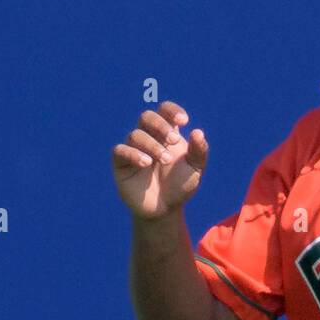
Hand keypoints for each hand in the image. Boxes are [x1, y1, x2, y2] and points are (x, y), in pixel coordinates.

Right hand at [112, 101, 207, 219]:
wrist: (165, 209)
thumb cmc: (181, 185)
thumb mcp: (195, 168)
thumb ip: (199, 151)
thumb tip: (198, 131)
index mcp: (166, 133)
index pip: (164, 110)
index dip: (172, 111)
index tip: (184, 121)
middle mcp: (148, 137)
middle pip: (147, 117)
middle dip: (161, 125)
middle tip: (174, 140)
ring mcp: (133, 149)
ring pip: (136, 134)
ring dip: (152, 145)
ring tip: (165, 160)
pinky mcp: (120, 163)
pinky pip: (120, 150)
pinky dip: (133, 154)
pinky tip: (146, 163)